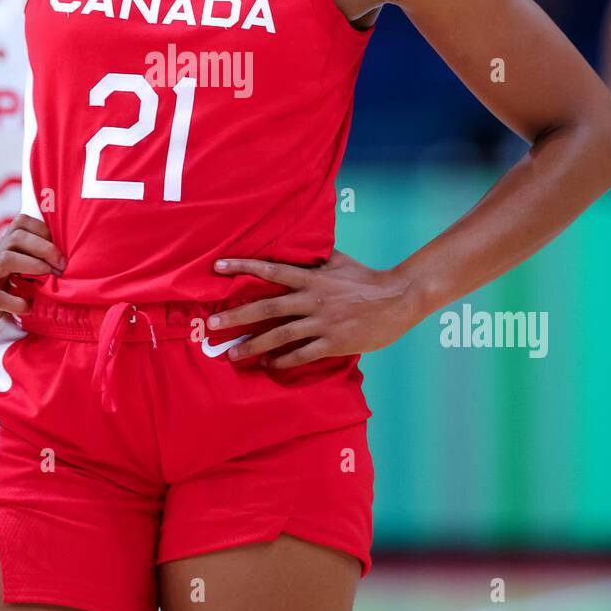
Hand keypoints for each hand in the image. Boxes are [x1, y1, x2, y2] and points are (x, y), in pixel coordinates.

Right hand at [0, 214, 64, 334]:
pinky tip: (27, 308)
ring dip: (32, 266)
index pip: (20, 223)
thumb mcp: (10, 272)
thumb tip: (67, 263)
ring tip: (49, 280)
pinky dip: (14, 301)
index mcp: (3, 249)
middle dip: (44, 248)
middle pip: (16, 237)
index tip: (61, 248)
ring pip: (5, 258)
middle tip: (62, 266)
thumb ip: (30, 263)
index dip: (42, 229)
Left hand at [209, 249, 422, 367]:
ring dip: (254, 345)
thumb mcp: (338, 260)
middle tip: (212, 325)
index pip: (270, 270)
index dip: (242, 267)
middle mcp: (312, 300)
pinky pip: (302, 355)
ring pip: (280, 336)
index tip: (217, 267)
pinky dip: (283, 361)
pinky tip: (269, 365)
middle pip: (267, 308)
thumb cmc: (366, 278)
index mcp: (311, 278)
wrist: (398, 299)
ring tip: (233, 353)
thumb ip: (313, 256)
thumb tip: (294, 245)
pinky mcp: (334, 342)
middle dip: (237, 317)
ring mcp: (322, 323)